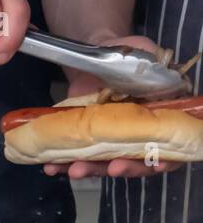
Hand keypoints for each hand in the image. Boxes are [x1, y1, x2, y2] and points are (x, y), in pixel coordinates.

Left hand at [43, 34, 181, 179]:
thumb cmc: (126, 54)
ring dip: (91, 169)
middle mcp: (141, 135)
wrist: (94, 55)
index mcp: (163, 118)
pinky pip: (79, 155)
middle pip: (138, 162)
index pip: (170, 147)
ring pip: (106, 162)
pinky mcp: (88, 138)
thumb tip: (158, 72)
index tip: (154, 164)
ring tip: (73, 170)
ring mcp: (113, 139)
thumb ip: (153, 65)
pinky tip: (51, 166)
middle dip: (123, 168)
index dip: (164, 158)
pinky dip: (65, 162)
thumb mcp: (144, 53)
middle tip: (110, 169)